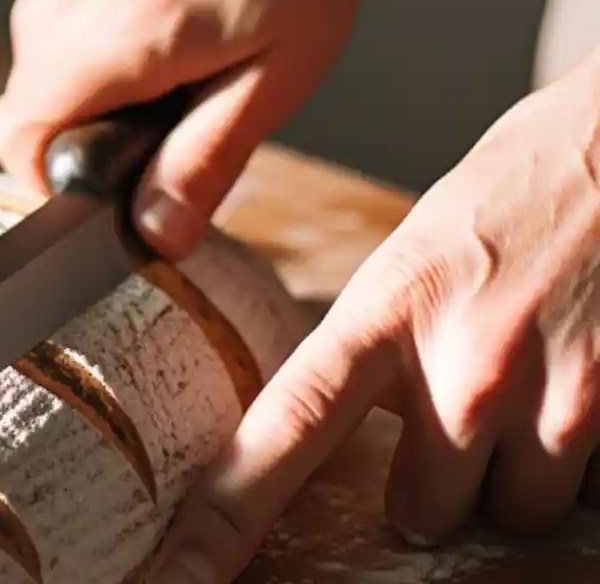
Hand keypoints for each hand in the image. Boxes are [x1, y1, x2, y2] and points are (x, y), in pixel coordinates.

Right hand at [0, 0, 411, 258]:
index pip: (22, 145)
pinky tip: (149, 59)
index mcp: (117, 35)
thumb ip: (202, 164)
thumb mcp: (270, 85)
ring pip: (27, 94)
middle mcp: (67, 4)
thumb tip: (156, 237)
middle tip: (160, 132)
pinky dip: (83, 79)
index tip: (120, 186)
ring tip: (165, 86)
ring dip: (83, 114)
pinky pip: (42, 57)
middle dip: (79, 152)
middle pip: (17, 127)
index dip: (63, 186)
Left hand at [154, 45, 599, 582]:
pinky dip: (579, 454)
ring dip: (516, 468)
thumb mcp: (416, 255)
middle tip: (465, 398)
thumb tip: (355, 426)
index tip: (175, 575)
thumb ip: (377, 349)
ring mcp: (558, 399)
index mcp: (386, 312)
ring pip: (512, 510)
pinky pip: (585, 490)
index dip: (222, 518)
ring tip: (537, 377)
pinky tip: (582, 377)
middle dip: (436, 475)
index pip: (284, 433)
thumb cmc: (522, 188)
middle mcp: (466, 367)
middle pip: (420, 510)